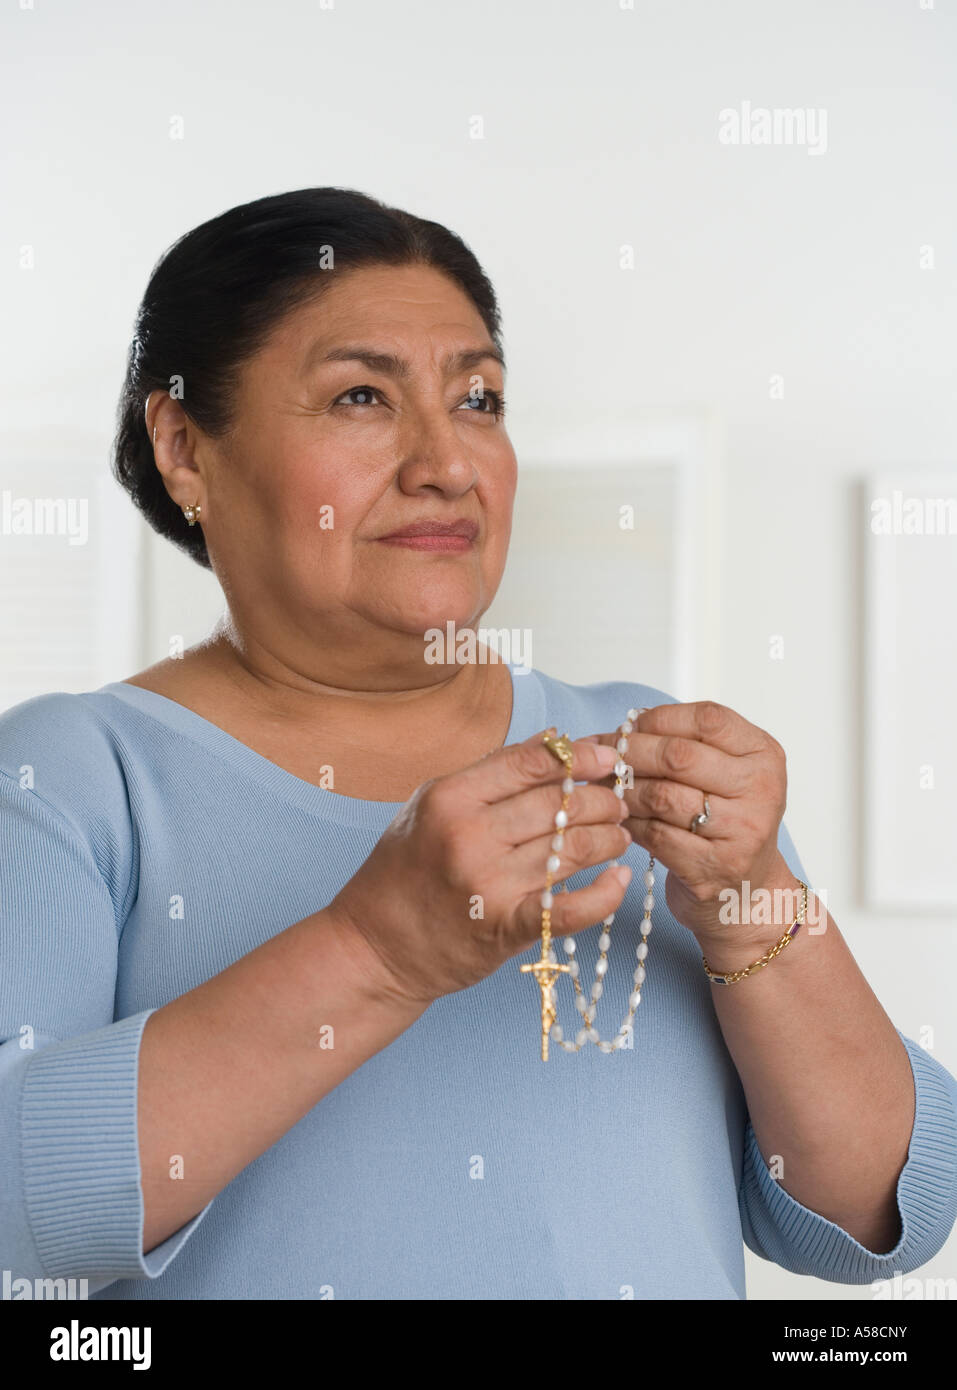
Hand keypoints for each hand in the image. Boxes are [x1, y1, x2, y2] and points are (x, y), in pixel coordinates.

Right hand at [325, 730, 633, 1008]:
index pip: (530, 762)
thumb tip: (554, 737)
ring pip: (573, 850)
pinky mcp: (504, 929)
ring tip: (621, 835)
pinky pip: (571, 908)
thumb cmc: (402, 871)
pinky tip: (620, 879)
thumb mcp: (430, 806)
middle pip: (559, 804)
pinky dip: (605, 893)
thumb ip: (491, 771)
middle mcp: (469, 837)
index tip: (609, 757)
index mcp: (449, 798)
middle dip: (602, 799)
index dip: (580, 756)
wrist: (374, 947)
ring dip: (609, 839)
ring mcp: (488, 884)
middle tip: (619, 801)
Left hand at [590, 700, 793, 943]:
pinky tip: (619, 820)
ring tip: (604, 787)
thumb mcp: (724, 775)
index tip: (628, 728)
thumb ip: (688, 744)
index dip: (659, 719)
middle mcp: (761, 790)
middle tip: (602, 757)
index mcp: (764, 754)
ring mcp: (741, 831)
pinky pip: (655, 834)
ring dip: (623, 789)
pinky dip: (629, 823)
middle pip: (679, 756)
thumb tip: (623, 728)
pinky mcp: (714, 868)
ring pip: (662, 796)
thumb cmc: (726, 823)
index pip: (707, 719)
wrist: (747, 893)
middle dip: (630, 753)